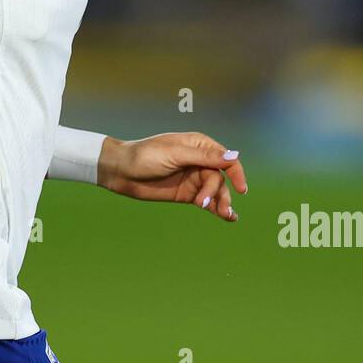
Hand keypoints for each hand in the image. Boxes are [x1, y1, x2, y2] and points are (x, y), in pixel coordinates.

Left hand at [100, 132, 247, 221]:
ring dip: (221, 203)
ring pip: (215, 191)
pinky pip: (207, 201)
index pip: (226, 159)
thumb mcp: (175, 154)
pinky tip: (227, 217)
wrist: (121, 172)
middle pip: (219, 178)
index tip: (241, 188)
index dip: (236, 173)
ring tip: (225, 215)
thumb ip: (204, 157)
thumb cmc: (145, 156)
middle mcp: (200, 161)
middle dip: (218, 192)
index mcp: (199, 145)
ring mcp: (194, 178)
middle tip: (205, 203)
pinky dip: (217, 208)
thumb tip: (234, 155)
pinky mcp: (187, 194)